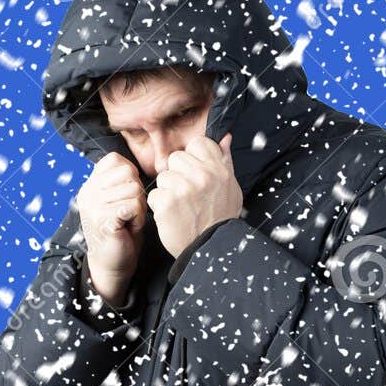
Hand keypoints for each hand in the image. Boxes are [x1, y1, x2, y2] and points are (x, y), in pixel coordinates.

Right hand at [76, 153, 145, 305]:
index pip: (115, 159)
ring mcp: (93, 204)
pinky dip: (139, 219)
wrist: (112, 264)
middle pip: (128, 173)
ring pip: (134, 189)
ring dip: (140, 208)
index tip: (126, 197)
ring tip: (129, 221)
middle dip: (138, 193)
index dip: (130, 175)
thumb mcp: (119, 199)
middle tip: (130, 213)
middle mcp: (89, 191)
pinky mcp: (103, 218)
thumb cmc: (122, 231)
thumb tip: (136, 166)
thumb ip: (122, 181)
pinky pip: (134, 206)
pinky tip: (130, 228)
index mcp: (91, 184)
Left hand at [147, 134, 241, 256]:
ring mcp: (183, 188)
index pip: (197, 143)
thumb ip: (225, 161)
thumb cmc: (220, 217)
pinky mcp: (167, 202)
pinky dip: (160, 206)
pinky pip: (155, 194)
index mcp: (218, 169)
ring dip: (168, 191)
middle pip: (176, 158)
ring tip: (181, 206)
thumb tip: (224, 137)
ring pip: (163, 176)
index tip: (195, 172)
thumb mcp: (230, 187)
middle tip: (187, 194)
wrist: (210, 248)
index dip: (193, 157)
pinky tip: (173, 215)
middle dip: (178, 174)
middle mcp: (202, 175)